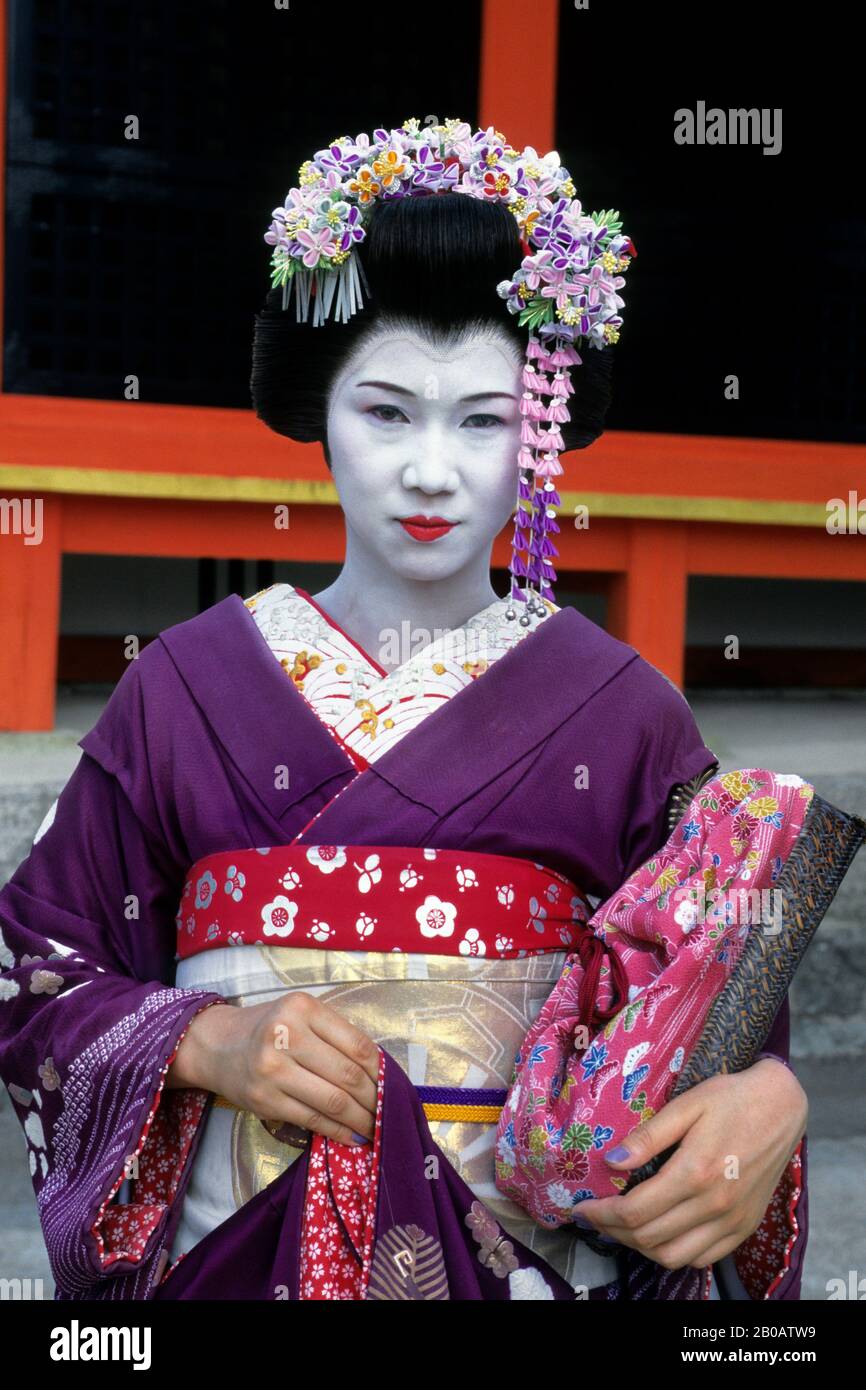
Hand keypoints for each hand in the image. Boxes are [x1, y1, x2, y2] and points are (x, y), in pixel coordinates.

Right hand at [168, 994, 379, 1145]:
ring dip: (360, 1119)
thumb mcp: (300, 1016)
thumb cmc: (268, 1029)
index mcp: (302, 1008)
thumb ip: (336, 1036)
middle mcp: (286, 1035)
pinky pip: (313, 1118)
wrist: (217, 1046)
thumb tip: (380, 1072)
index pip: (356, 1044)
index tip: (392, 1085)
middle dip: (374, 1098)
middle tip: (388, 1111)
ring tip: (374, 1127)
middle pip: (347, 1074)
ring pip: (333, 1100)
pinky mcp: (265, 1100)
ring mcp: (273, 1070)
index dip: (380, 1070)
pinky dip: (337, 1130)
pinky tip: (352, 1135)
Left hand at [575, 1058, 807, 1269]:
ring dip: (640, 1247)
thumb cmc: (732, 1098)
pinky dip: (674, 1254)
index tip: (582, 1207)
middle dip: (613, 1231)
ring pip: (674, 1257)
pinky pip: (703, 1258)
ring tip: (623, 1226)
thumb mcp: (686, 1105)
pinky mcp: (745, 1227)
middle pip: (649, 1239)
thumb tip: (611, 1161)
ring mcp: (733, 1222)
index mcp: (695, 1173)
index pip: (635, 1212)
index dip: (602, 1214)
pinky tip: (660, 1233)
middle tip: (596, 1215)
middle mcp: (715, 1205)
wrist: (782, 1107)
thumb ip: (648, 1137)